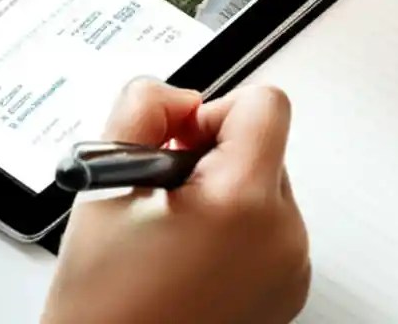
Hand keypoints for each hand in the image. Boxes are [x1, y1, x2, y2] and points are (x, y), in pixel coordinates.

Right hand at [42, 79, 310, 323]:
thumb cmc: (105, 307)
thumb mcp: (105, 186)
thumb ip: (141, 113)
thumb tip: (175, 95)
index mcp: (241, 201)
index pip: (265, 104)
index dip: (213, 113)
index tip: (179, 142)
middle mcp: (282, 234)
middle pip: (263, 145)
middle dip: (212, 157)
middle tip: (161, 197)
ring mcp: (292, 266)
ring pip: (265, 187)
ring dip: (223, 195)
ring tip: (171, 239)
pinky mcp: (291, 289)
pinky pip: (271, 230)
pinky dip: (237, 233)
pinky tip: (191, 262)